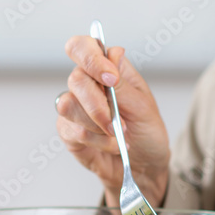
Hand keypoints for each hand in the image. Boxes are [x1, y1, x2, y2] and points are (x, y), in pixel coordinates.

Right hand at [56, 35, 169, 206]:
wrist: (143, 167)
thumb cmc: (146, 133)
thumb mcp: (144, 107)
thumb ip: (123, 83)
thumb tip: (113, 53)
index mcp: (107, 69)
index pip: (83, 47)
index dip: (91, 58)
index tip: (110, 79)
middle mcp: (88, 85)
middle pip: (75, 79)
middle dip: (97, 104)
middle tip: (118, 122)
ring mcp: (75, 107)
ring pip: (68, 105)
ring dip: (98, 125)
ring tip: (119, 135)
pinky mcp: (68, 131)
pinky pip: (72, 130)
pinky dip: (96, 140)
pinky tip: (111, 145)